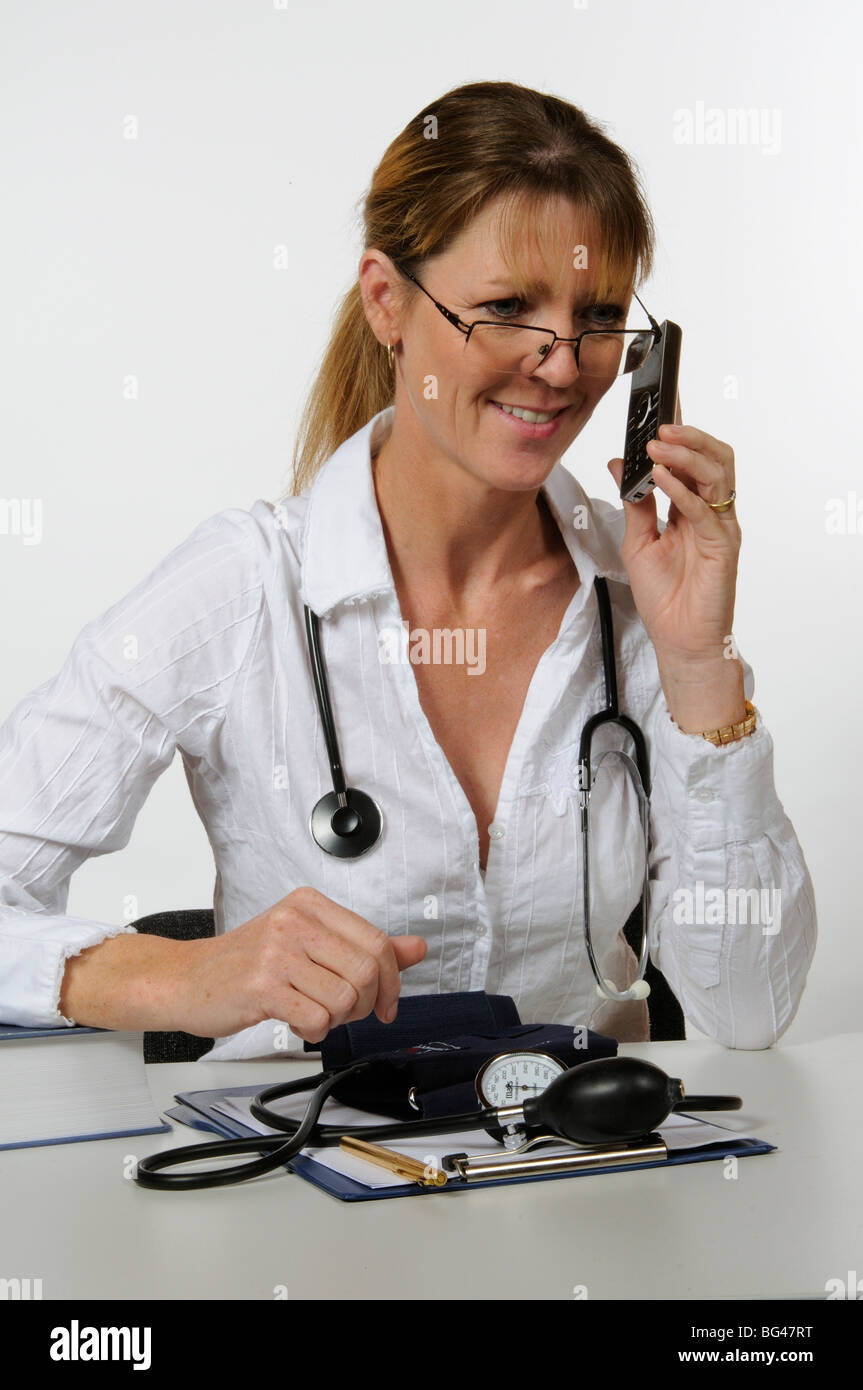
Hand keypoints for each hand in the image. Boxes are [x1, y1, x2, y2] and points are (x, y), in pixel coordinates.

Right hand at [175, 886, 427, 1042]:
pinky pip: (317, 1019)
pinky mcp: (262, 985)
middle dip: (364, 1005)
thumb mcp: (308, 942)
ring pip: (345, 999)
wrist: (186, 979)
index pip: (377, 942)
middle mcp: (295, 920)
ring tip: (312, 1013)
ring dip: (336, 1020)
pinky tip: (295, 1021)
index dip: (391, 981)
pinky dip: (314, 1031)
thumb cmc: (247, 963)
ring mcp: (277, 951)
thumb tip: (417, 948)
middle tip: (344, 1013)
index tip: (386, 1004)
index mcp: (310, 904)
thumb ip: (364, 945)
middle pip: (366, 972)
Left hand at [606, 393, 740, 668]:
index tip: (661, 404)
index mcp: (692, 508)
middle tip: (657, 426)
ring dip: (687, 454)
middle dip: (687, 436)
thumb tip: (619, 461)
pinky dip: (683, 490)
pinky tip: (661, 478)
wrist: (679, 641)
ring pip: (717, 474)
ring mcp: (721, 528)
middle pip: (714, 457)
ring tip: (658, 444)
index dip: (682, 430)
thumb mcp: (637, 541)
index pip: (692, 459)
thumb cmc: (665, 597)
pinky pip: (705, 510)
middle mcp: (712, 513)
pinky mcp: (723, 548)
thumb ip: (634, 501)